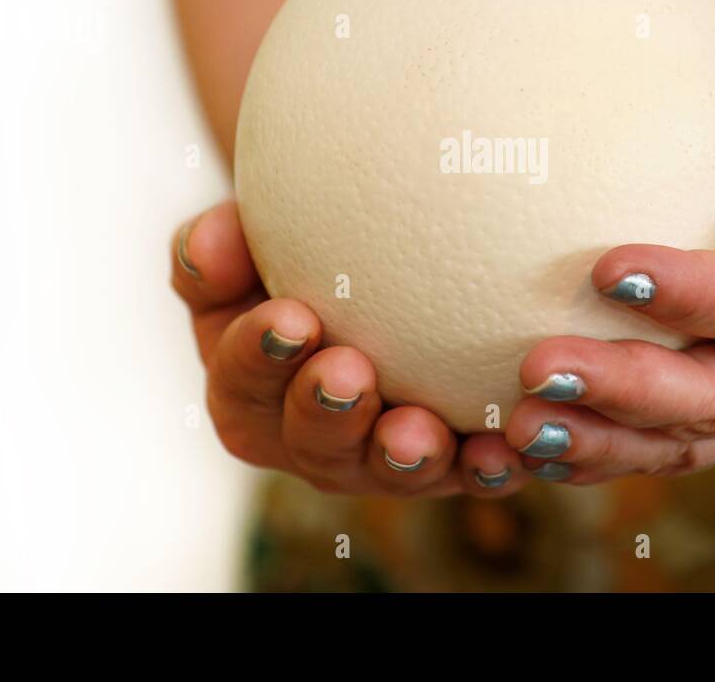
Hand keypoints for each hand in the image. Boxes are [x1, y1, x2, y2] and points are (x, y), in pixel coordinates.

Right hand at [171, 202, 528, 497]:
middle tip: (348, 372)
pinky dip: (487, 466)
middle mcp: (311, 438)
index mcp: (249, 389)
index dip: (258, 354)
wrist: (376, 268)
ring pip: (388, 470)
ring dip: (403, 454)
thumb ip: (218, 247)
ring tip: (418, 431)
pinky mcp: (452, 462)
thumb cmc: (296, 259)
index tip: (290, 316)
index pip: (241, 379)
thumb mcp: (247, 250)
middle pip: (312, 441)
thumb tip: (210, 239)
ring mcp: (381, 460)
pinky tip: (504, 448)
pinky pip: (471, 473)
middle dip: (327, 412)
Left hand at [504, 89, 714, 483]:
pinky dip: (596, 449)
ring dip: (598, 438)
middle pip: (714, 399)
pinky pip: (659, 443)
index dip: (695, 297)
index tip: (613, 270)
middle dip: (625, 390)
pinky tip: (526, 445)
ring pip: (678, 441)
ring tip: (519, 426)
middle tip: (540, 370)